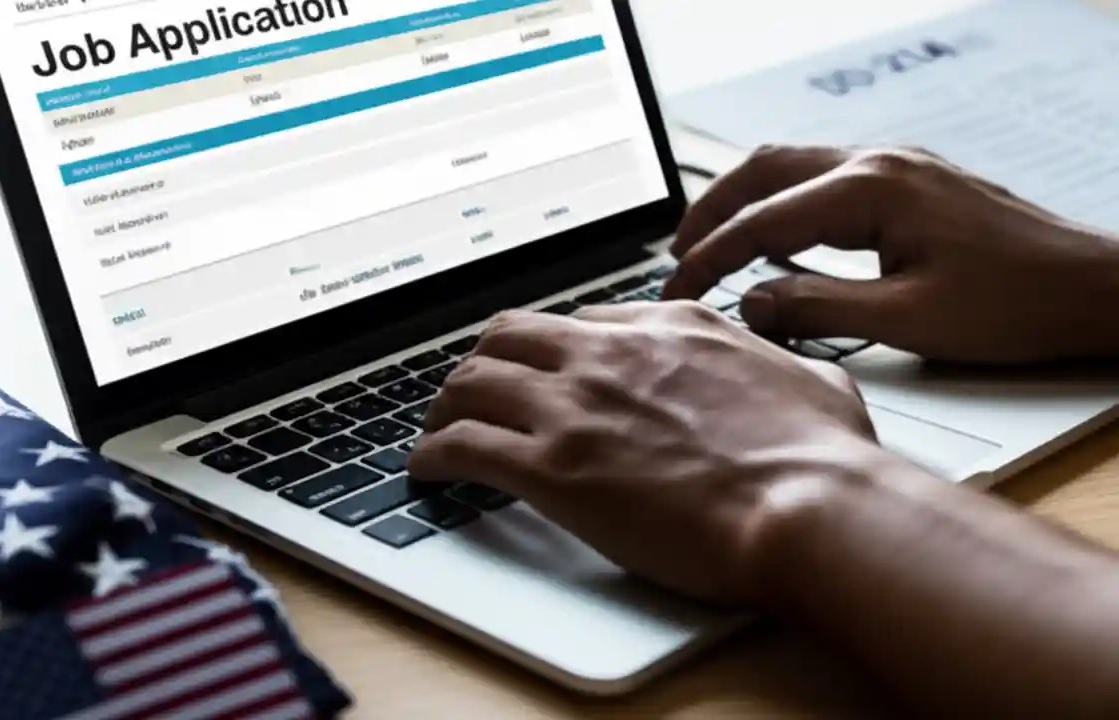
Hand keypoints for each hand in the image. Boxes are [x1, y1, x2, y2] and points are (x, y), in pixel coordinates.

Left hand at [408, 302, 878, 603]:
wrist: (810, 506)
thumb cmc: (823, 458)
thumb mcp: (812, 379)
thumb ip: (779, 363)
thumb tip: (786, 366)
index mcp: (668, 328)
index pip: (579, 321)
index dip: (548, 347)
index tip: (538, 370)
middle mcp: (610, 356)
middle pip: (508, 336)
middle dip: (482, 362)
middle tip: (472, 391)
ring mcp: (575, 408)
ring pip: (471, 382)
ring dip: (444, 405)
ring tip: (434, 430)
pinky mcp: (553, 468)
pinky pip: (464, 446)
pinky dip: (433, 456)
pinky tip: (428, 471)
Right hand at [663, 145, 1118, 362]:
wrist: (1094, 287)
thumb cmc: (1015, 303)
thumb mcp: (907, 320)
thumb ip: (817, 307)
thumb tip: (751, 303)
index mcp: (871, 189)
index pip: (762, 220)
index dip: (710, 258)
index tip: (679, 290)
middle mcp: (878, 162)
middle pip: (764, 169)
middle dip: (711, 211)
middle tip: (676, 256)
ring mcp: (896, 166)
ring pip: (791, 165)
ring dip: (744, 200)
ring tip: (710, 243)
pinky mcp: (909, 182)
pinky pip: (823, 178)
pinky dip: (782, 203)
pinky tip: (776, 240)